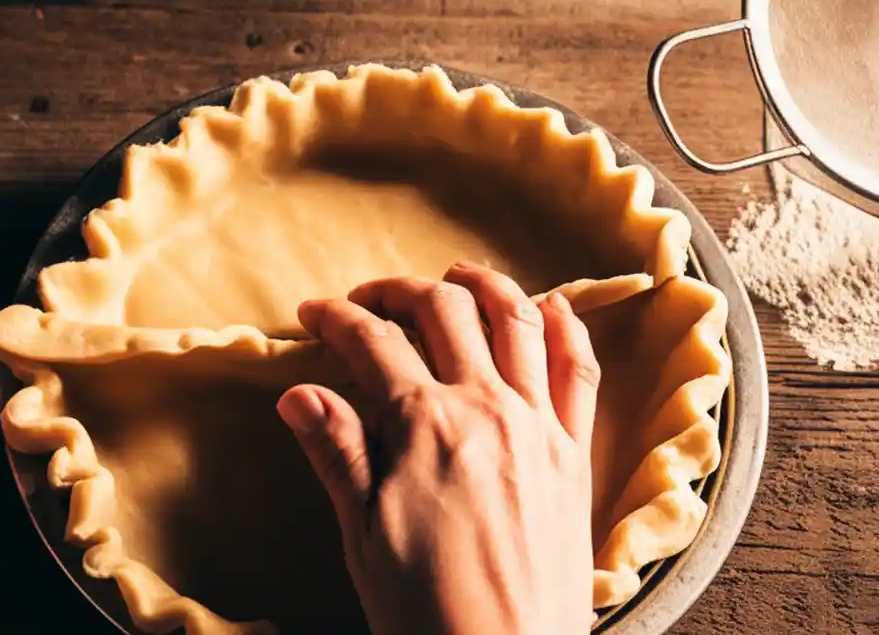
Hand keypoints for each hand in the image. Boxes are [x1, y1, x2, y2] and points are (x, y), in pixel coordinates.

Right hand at [277, 261, 598, 634]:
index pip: (372, 343)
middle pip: (442, 311)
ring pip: (515, 320)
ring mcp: (538, 425)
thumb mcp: (362, 532)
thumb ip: (336, 452)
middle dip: (399, 290)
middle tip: (371, 299)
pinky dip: (565, 328)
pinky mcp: (576, 453)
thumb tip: (299, 392)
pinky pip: (579, 370)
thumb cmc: (423, 607)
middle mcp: (485, 406)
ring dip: (482, 285)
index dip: (337, 318)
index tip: (314, 314)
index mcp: (423, 424)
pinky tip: (550, 308)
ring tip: (456, 276)